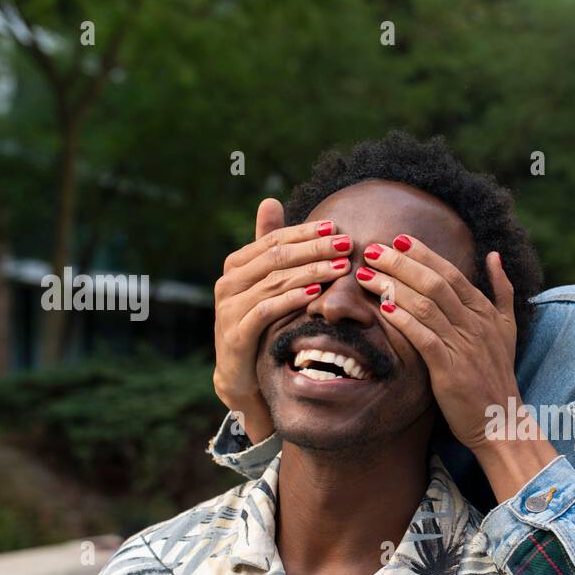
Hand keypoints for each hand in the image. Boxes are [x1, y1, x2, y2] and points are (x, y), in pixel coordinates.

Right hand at [212, 198, 352, 441]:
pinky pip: (266, 309)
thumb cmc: (260, 325)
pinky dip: (292, 298)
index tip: (337, 227)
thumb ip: (269, 246)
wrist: (242, 375)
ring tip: (340, 267)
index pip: (275, 240)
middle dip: (314, 249)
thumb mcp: (266, 285)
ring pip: (274, 280)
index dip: (306, 232)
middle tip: (345, 244)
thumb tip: (270, 199)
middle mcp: (228, 282)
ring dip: (311, 271)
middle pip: (276, 257)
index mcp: (236, 265)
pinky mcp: (235, 333)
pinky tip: (316, 293)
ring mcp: (229, 307)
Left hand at [356, 236, 557, 500]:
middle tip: (373, 249)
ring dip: (394, 286)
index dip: (423, 253)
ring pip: (427, 306)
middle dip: (401, 263)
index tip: (397, 239)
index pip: (451, 273)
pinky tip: (383, 308)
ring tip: (367, 274)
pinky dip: (404, 320)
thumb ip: (502, 291)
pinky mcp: (450, 370)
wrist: (502, 420)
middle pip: (435, 283)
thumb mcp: (507, 329)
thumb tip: (494, 254)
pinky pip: (424, 337)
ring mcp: (463, 346)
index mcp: (485, 312)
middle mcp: (475, 324)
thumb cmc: (497, 376)